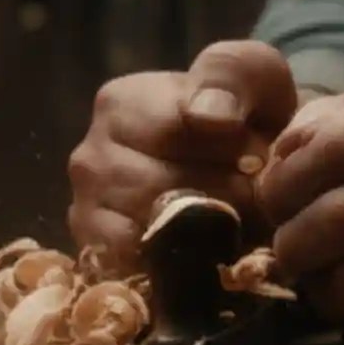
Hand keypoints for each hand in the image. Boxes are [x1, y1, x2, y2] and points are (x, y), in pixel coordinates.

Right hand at [67, 41, 297, 271]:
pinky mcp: (98, 259)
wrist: (248, 167)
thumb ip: (233, 76)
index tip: (258, 154)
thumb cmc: (246, 118)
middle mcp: (89, 158)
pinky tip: (205, 250)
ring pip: (156, 231)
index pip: (175, 134)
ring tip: (235, 218)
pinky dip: (179, 265)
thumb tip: (208, 116)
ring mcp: (86, 211)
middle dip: (226, 197)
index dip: (231, 151)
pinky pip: (138, 269)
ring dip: (209, 233)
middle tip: (256, 196)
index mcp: (118, 104)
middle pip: (166, 190)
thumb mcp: (254, 75)